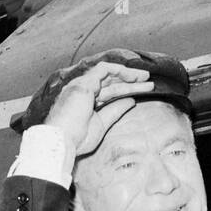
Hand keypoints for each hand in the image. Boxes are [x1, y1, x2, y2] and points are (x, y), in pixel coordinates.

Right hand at [11, 50, 154, 153]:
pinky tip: (132, 75)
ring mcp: (82, 85)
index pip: (108, 91)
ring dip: (128, 75)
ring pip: (109, 75)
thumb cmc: (77, 138)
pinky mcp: (84, 83)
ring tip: (145, 78)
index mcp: (85, 101)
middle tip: (148, 82)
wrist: (62, 140)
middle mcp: (83, 90)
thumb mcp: (102, 124)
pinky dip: (118, 70)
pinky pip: (103, 69)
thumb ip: (115, 111)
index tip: (141, 91)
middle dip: (130, 81)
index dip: (125, 89)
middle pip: (110, 83)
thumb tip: (130, 101)